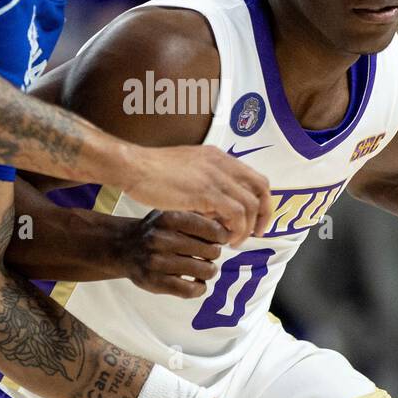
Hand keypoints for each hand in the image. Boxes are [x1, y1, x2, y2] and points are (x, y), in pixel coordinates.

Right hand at [115, 210, 226, 297]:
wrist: (124, 247)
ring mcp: (157, 262)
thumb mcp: (171, 213)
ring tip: (205, 268)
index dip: (221, 236)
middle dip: (214, 253)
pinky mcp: (155, 282)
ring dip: (209, 271)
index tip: (220, 239)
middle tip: (208, 254)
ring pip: (204, 271)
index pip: (211, 229)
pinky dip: (200, 288)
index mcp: (169, 218)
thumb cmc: (155, 229)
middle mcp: (162, 239)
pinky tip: (197, 282)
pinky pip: (191, 290)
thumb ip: (197, 217)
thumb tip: (231, 228)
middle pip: (211, 251)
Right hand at [121, 144, 272, 245]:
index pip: (255, 177)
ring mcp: (216, 177)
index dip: (261, 200)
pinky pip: (235, 214)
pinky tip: (223, 239)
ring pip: (250, 205)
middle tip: (256, 233)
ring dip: (246, 227)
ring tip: (233, 241)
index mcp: (218, 157)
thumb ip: (205, 184)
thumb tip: (217, 207)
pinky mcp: (207, 192)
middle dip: (263, 214)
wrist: (134, 167)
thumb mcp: (187, 171)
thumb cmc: (152, 172)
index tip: (256, 219)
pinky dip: (235, 229)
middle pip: (261, 188)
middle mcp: (222, 163)